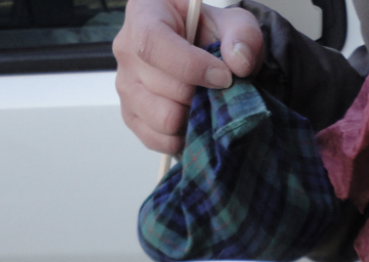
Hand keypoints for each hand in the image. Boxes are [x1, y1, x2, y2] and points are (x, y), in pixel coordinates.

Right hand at [113, 0, 264, 153]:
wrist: (201, 53)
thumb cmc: (210, 34)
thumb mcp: (235, 24)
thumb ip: (243, 36)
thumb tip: (238, 64)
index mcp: (144, 14)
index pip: (153, 43)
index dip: (191, 66)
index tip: (222, 76)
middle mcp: (126, 50)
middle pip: (164, 88)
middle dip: (200, 95)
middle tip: (216, 89)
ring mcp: (125, 87)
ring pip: (163, 119)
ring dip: (192, 118)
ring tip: (203, 102)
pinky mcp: (131, 116)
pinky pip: (158, 140)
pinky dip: (182, 137)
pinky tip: (193, 119)